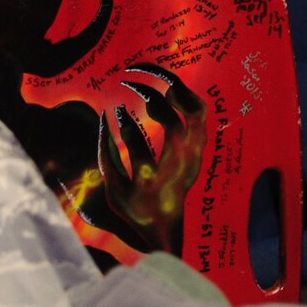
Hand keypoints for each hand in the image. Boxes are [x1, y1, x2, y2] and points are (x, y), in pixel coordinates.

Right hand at [96, 63, 207, 261]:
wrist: (168, 226)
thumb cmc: (135, 209)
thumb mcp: (113, 190)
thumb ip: (107, 156)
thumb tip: (106, 115)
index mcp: (152, 182)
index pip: (140, 148)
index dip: (126, 126)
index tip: (115, 111)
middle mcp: (178, 168)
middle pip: (175, 126)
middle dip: (152, 100)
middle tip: (132, 83)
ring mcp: (193, 158)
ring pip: (196, 115)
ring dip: (176, 92)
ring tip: (154, 80)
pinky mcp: (199, 150)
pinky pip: (200, 116)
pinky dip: (187, 98)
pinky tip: (168, 91)